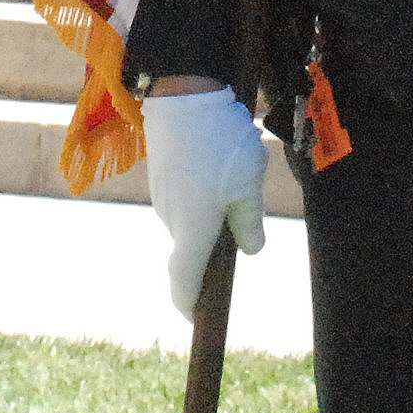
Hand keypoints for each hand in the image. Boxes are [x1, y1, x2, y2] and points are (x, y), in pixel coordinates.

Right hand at [139, 82, 272, 314]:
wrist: (182, 94)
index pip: (184, 281)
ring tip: (239, 168)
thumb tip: (250, 249)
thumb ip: (250, 222)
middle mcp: (172, 220)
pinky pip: (185, 198)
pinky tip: (221, 158)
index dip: (190, 304)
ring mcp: (163, 198)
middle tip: (247, 205)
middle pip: (195, 247)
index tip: (198, 318)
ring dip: (215, 208)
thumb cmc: (219, 144)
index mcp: (194, 230)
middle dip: (220, 239)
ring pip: (193, 218)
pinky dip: (203, 191)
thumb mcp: (248, 184)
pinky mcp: (161, 178)